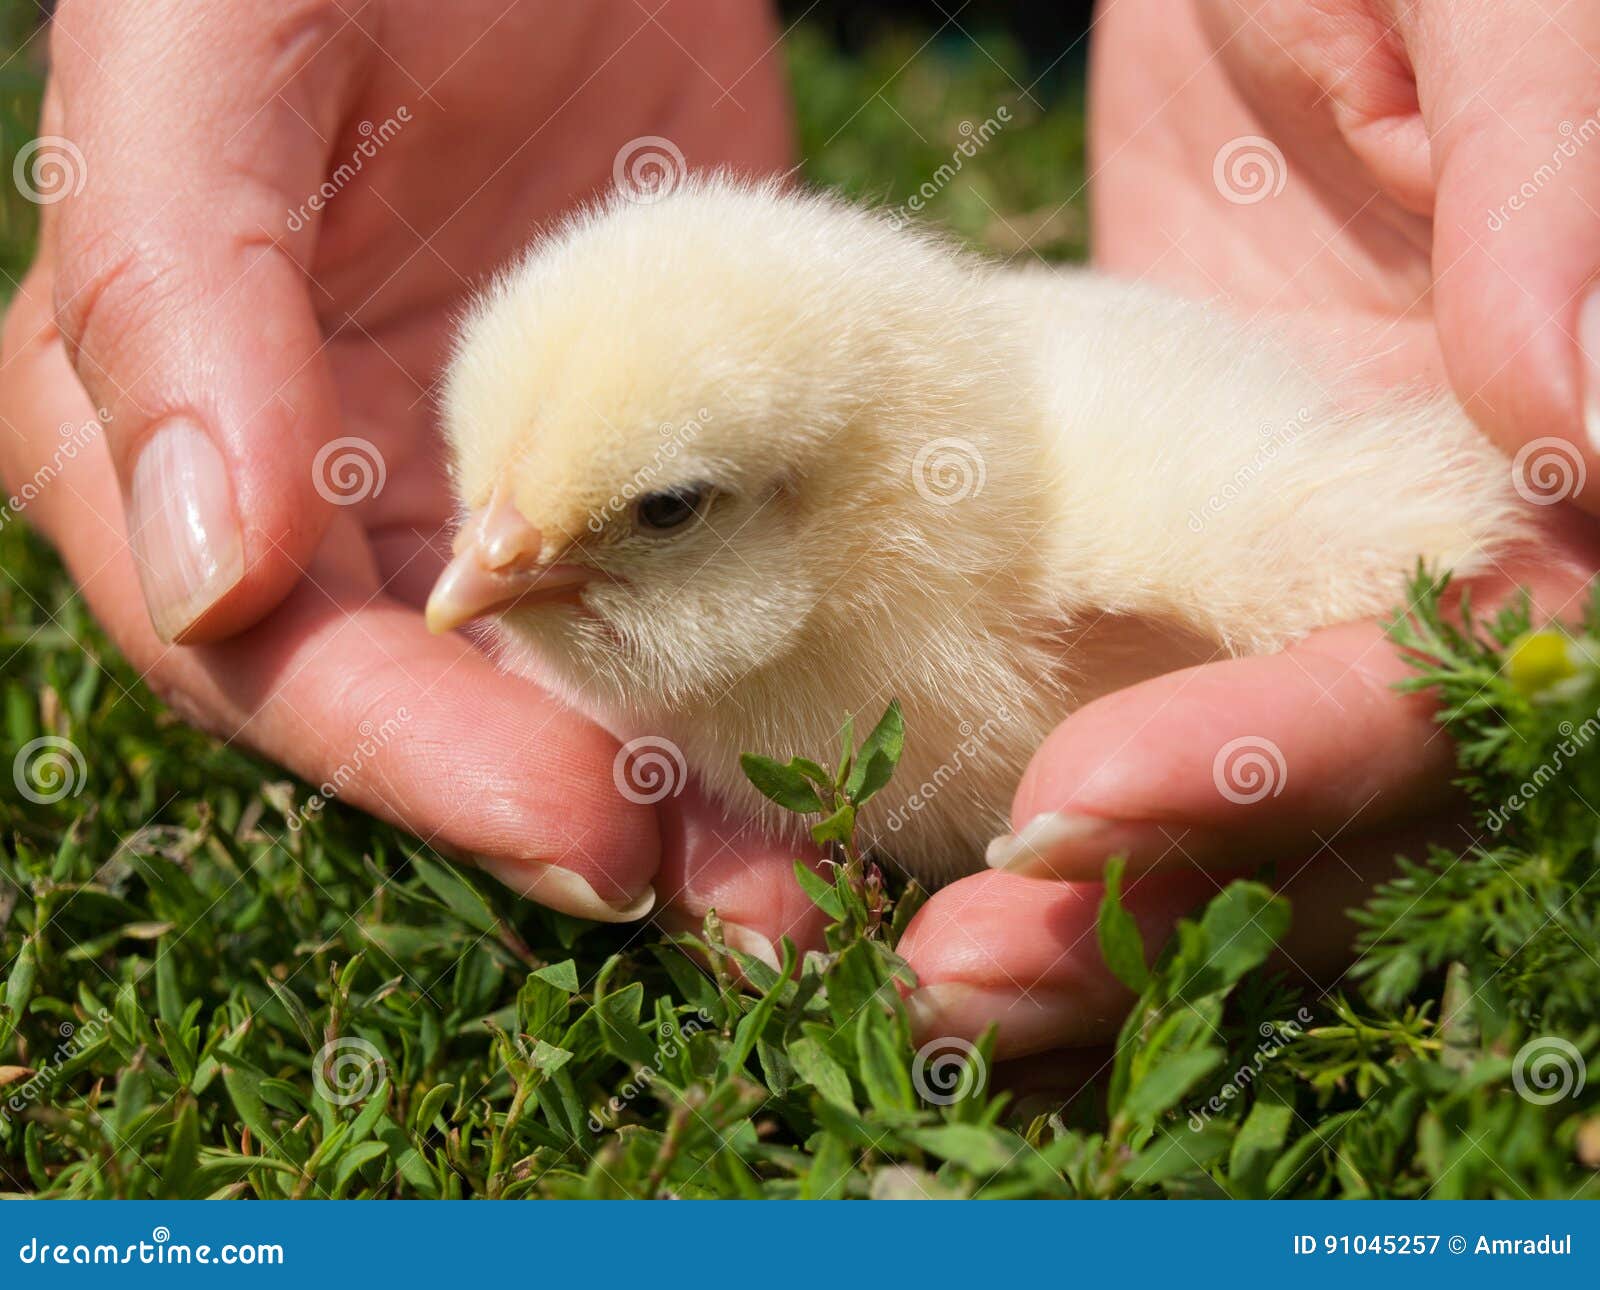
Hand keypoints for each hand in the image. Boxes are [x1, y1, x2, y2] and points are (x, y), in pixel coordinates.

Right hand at [0, 0, 833, 948]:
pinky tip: (849, 752)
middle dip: (571, 815)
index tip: (582, 823)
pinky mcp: (628, 449)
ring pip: (562, 683)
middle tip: (733, 906)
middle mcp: (318, 485)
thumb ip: (171, 280)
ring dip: (680, 800)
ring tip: (804, 888)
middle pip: (428, 712)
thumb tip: (209, 568)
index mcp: (170, 417)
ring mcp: (482, 472)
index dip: (416, 755)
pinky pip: (676, 592)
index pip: (268, 651)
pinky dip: (753, 682)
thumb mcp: (223, 49)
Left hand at [895, 0, 1599, 1060]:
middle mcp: (1383, 572)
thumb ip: (1547, 173)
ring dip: (1053, 916)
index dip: (1283, 753)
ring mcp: (1240, 597)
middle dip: (1142, 902)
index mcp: (1506, 469)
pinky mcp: (1108, 583)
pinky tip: (833, 870)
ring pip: (1183, 814)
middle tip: (963, 966)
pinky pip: (1048, 723)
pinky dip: (954, 809)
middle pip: (1308, 811)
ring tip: (909, 974)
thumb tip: (1584, 416)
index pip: (1429, 672)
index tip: (1080, 788)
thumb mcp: (1464, 10)